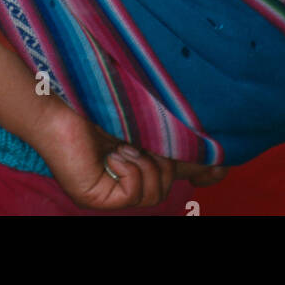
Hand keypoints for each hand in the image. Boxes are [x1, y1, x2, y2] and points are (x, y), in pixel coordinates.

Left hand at [29, 97, 225, 211]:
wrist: (63, 88)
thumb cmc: (104, 93)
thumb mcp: (153, 118)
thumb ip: (182, 137)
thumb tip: (220, 164)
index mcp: (139, 153)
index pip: (175, 175)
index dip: (199, 172)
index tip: (215, 169)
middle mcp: (124, 173)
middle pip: (169, 184)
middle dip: (165, 159)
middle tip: (145, 139)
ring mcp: (107, 188)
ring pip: (154, 194)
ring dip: (146, 164)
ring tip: (125, 144)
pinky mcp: (94, 195)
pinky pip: (132, 195)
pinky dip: (130, 170)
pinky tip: (114, 154)